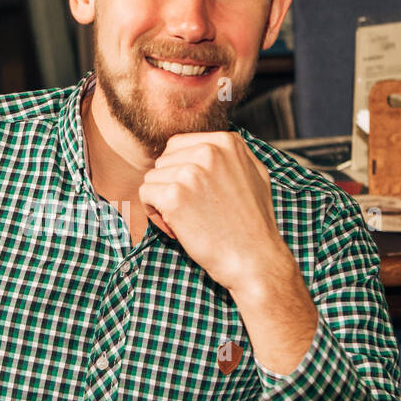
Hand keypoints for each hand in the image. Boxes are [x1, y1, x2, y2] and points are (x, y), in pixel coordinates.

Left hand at [138, 131, 297, 298]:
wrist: (254, 259)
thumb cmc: (254, 223)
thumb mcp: (254, 174)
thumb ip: (231, 154)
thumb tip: (207, 144)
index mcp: (226, 141)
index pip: (178, 145)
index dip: (181, 170)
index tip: (198, 193)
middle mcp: (208, 151)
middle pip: (164, 160)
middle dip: (171, 184)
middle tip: (192, 210)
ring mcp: (190, 172)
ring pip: (153, 177)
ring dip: (162, 200)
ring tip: (186, 219)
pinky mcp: (174, 195)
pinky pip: (145, 194)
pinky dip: (154, 213)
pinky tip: (176, 226)